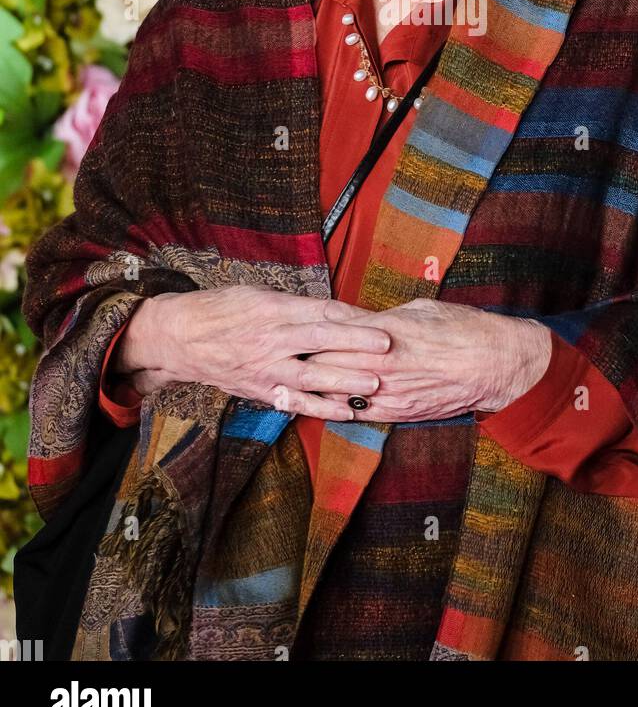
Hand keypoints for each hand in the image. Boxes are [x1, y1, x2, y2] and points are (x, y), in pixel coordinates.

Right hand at [112, 286, 391, 421]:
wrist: (180, 337)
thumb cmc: (222, 309)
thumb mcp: (258, 294)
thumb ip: (295, 305)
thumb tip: (336, 311)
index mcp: (274, 309)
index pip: (320, 311)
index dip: (351, 316)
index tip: (378, 318)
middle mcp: (272, 338)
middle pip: (321, 340)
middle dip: (356, 343)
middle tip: (388, 345)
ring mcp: (266, 367)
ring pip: (312, 375)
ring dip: (345, 380)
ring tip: (375, 383)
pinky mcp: (261, 390)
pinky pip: (295, 402)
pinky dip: (322, 408)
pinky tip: (346, 411)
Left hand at [308, 298, 552, 422]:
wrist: (493, 364)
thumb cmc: (459, 328)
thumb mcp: (415, 309)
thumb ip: (376, 318)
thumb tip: (347, 316)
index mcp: (385, 333)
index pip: (332, 332)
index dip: (308, 330)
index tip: (291, 327)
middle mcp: (382, 366)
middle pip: (327, 363)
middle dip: (303, 358)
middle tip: (278, 354)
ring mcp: (389, 394)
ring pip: (336, 392)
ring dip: (313, 387)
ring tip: (287, 384)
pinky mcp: (398, 413)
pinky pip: (358, 413)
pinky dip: (337, 407)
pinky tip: (322, 403)